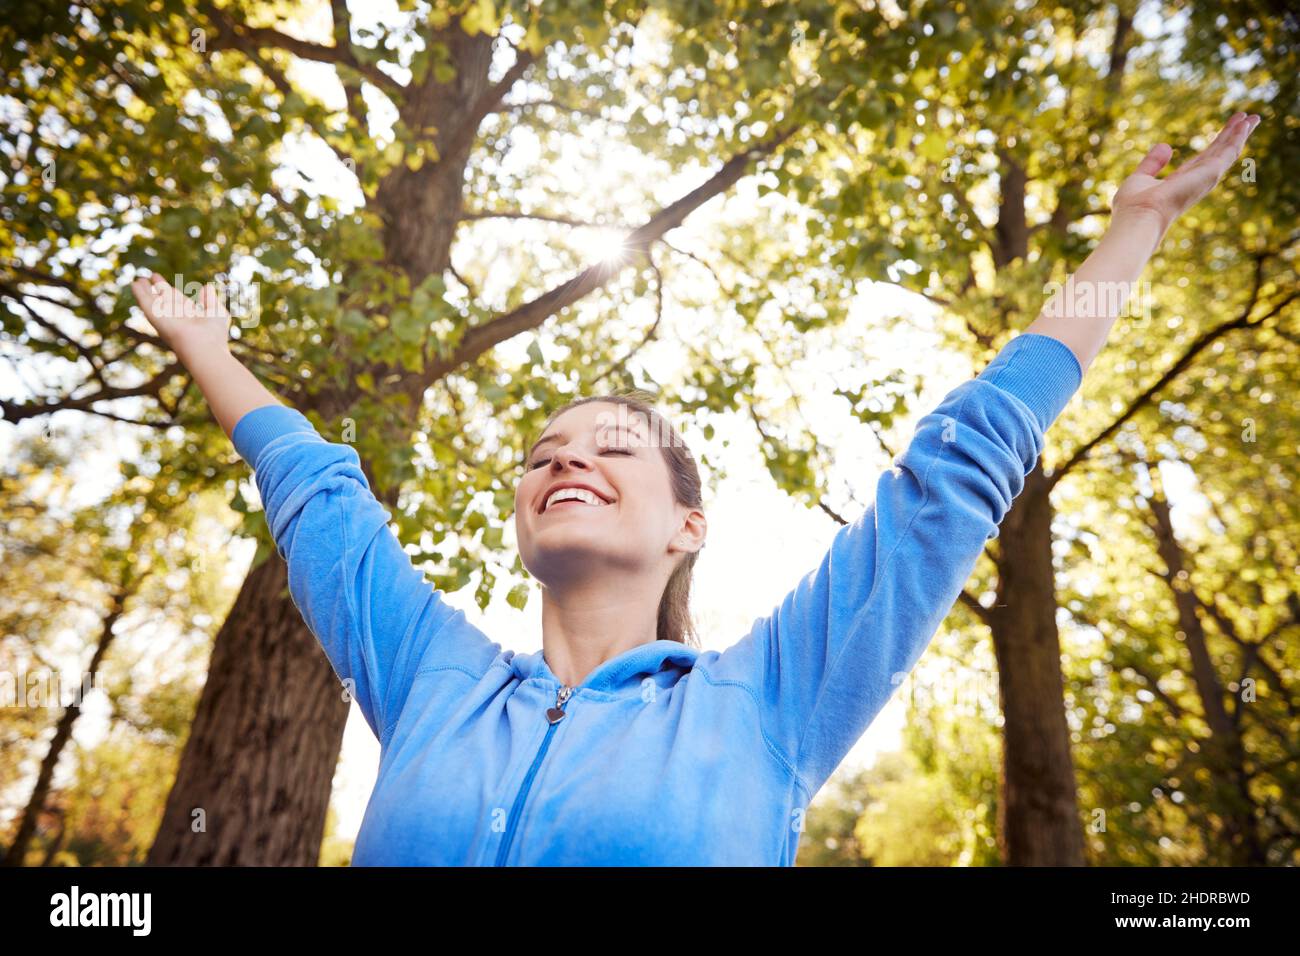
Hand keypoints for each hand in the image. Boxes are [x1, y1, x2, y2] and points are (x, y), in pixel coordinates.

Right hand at [129, 271, 231, 364]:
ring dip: (145, 290)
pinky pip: (145, 302)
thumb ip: (210, 299)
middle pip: (165, 299)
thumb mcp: (216, 312)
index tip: (169, 286)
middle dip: (159, 288)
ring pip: (153, 301)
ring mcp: (164, 316)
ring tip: (139, 279)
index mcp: (190, 315)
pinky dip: (139, 293)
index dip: (173, 292)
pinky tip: (134, 285)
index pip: (179, 301)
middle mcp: (176, 316)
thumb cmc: (213, 333)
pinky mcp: (154, 316)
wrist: (203, 346)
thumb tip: (207, 287)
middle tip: (152, 276)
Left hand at [1110, 111, 1261, 249]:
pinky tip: (1245, 124)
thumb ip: (1152, 163)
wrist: (1139, 218)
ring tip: (1252, 117)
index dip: (1214, 144)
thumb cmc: (1134, 206)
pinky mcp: (1210, 173)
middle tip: (1247, 118)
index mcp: (1180, 183)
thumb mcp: (1140, 178)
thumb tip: (1165, 145)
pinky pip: (1227, 152)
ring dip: (1240, 134)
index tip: (1226, 129)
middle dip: (1232, 135)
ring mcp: (1204, 179)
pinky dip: (1237, 137)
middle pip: (1219, 153)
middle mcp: (1196, 181)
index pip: (1202, 159)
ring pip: (1227, 152)